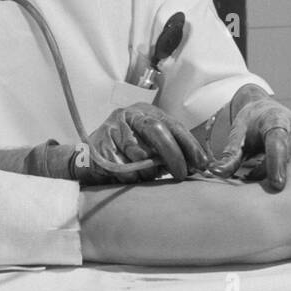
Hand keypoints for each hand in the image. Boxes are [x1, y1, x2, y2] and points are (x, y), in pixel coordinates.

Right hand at [86, 103, 208, 182]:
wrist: (88, 159)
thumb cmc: (125, 153)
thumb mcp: (150, 145)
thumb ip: (171, 150)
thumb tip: (198, 165)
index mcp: (147, 112)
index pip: (173, 125)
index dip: (189, 144)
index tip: (202, 163)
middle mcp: (129, 115)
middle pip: (156, 130)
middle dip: (172, 154)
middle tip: (181, 174)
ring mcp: (112, 128)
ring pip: (139, 153)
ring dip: (147, 171)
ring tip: (146, 176)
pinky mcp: (99, 145)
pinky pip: (122, 167)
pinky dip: (130, 177)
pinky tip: (130, 178)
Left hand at [207, 90, 290, 191]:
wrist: (269, 110)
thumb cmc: (252, 122)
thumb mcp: (238, 133)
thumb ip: (230, 154)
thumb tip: (215, 172)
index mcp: (277, 121)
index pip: (278, 144)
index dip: (277, 164)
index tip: (277, 185)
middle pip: (287, 161)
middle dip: (270, 176)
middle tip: (250, 178)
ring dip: (280, 177)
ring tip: (261, 171)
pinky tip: (278, 175)